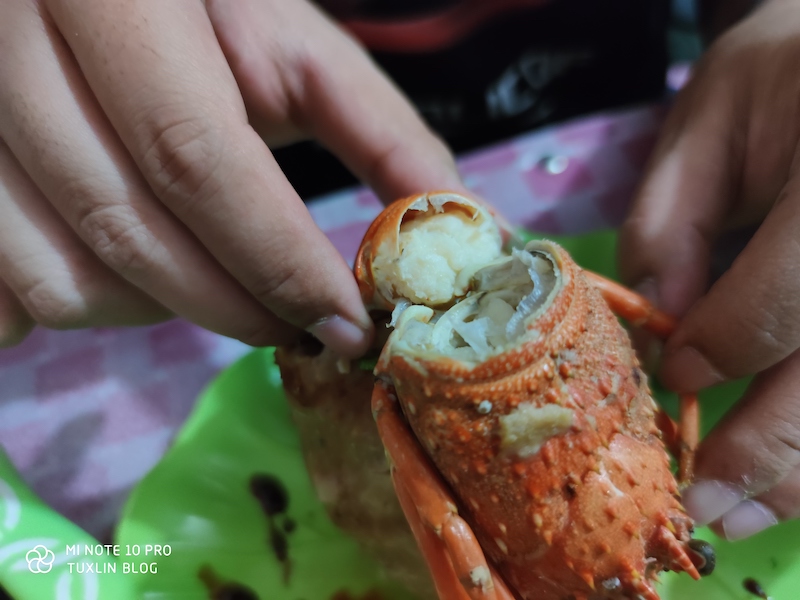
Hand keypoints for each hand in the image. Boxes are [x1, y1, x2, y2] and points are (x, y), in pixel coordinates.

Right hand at [0, 0, 463, 356]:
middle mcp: (10, 44)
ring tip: (213, 283)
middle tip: (298, 328)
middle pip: (126, 226)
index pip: (195, 156)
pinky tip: (134, 276)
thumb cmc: (206, 12)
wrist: (105, 0)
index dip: (276, 260)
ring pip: (62, 277)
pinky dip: (85, 309)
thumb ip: (381, 133)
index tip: (344, 324)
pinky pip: (9, 290)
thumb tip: (463, 228)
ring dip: (160, 312)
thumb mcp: (297, 47)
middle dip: (230, 306)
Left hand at [619, 0, 799, 539]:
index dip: (724, 348)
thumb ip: (673, 219)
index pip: (787, 293)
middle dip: (777, 450)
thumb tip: (659, 323)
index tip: (678, 376)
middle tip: (712, 509)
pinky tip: (796, 470)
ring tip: (754, 508)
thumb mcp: (711, 120)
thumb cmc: (786, 69)